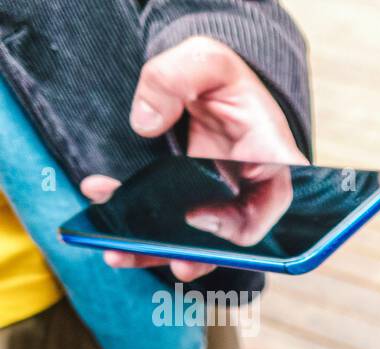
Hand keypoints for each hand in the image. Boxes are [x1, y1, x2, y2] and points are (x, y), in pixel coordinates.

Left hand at [82, 36, 308, 281]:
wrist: (207, 84)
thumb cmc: (219, 76)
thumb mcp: (203, 60)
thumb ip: (176, 78)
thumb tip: (145, 123)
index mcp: (273, 155)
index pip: (272, 203)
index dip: (240, 223)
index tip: (194, 218)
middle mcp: (254, 189)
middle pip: (235, 237)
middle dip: (198, 254)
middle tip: (169, 259)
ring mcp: (224, 203)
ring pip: (200, 243)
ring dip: (158, 250)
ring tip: (119, 252)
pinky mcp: (195, 205)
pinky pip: (171, 228)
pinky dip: (138, 228)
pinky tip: (106, 207)